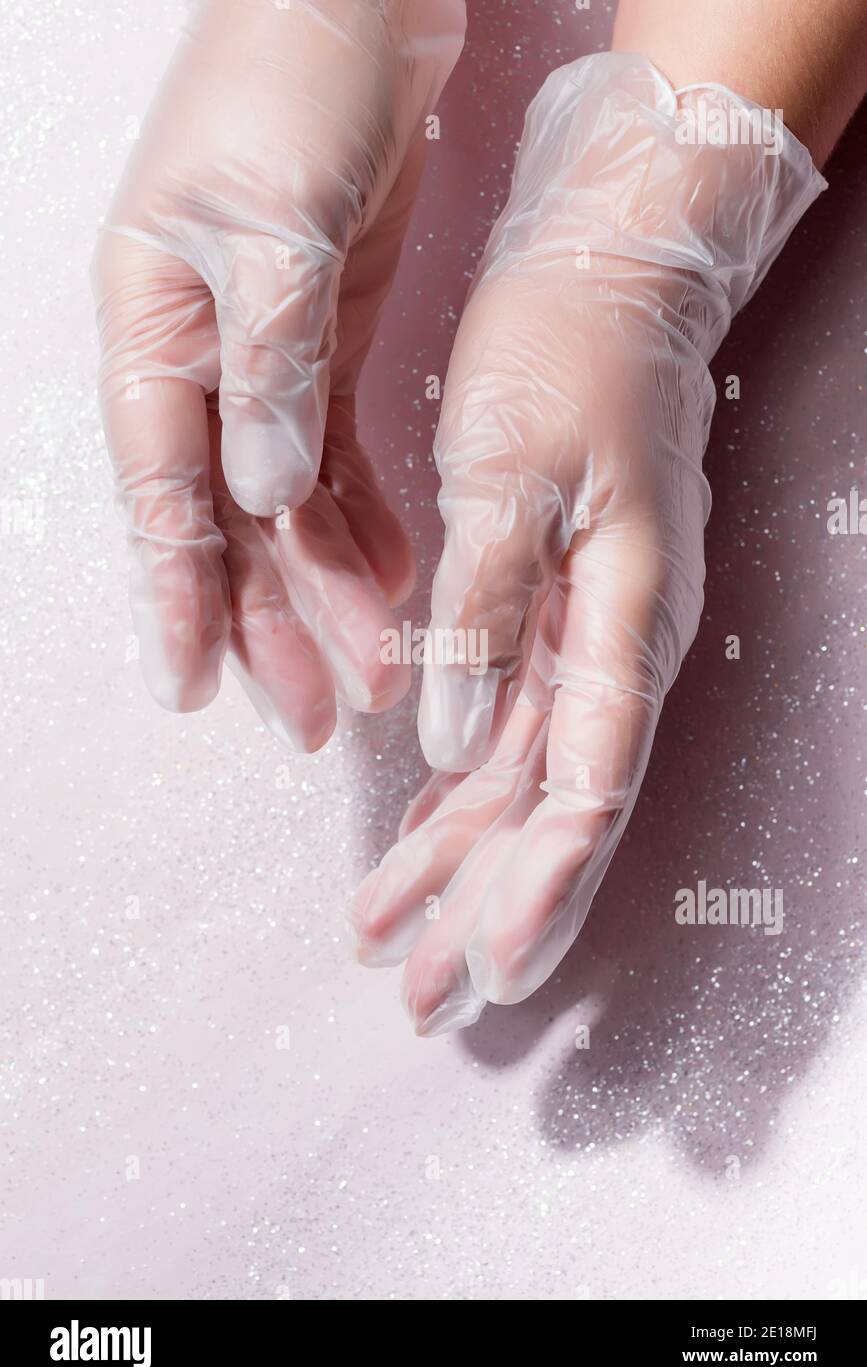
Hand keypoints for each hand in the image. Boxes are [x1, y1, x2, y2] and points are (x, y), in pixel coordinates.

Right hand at [92, 0, 464, 737]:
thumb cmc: (289, 79)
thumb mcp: (275, 223)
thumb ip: (269, 363)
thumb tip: (263, 493)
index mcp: (154, 328)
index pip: (163, 491)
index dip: (178, 596)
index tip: (191, 690)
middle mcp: (199, 358)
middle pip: (226, 521)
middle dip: (263, 624)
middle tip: (306, 719)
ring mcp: (264, 357)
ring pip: (285, 506)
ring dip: (324, 591)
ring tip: (366, 675)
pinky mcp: (327, 345)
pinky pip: (335, 460)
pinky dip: (362, 524)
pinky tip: (388, 583)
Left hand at [352, 53, 824, 1031]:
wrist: (605, 275)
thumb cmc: (567, 360)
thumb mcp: (511, 476)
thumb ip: (485, 613)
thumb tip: (452, 746)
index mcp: (620, 626)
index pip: (581, 792)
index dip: (536, 887)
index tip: (489, 966)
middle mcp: (609, 650)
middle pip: (546, 812)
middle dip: (484, 907)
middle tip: (422, 995)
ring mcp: (581, 635)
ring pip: (515, 780)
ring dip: (457, 862)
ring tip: (394, 937)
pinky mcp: (547, 610)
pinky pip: (503, 726)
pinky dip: (453, 787)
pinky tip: (418, 830)